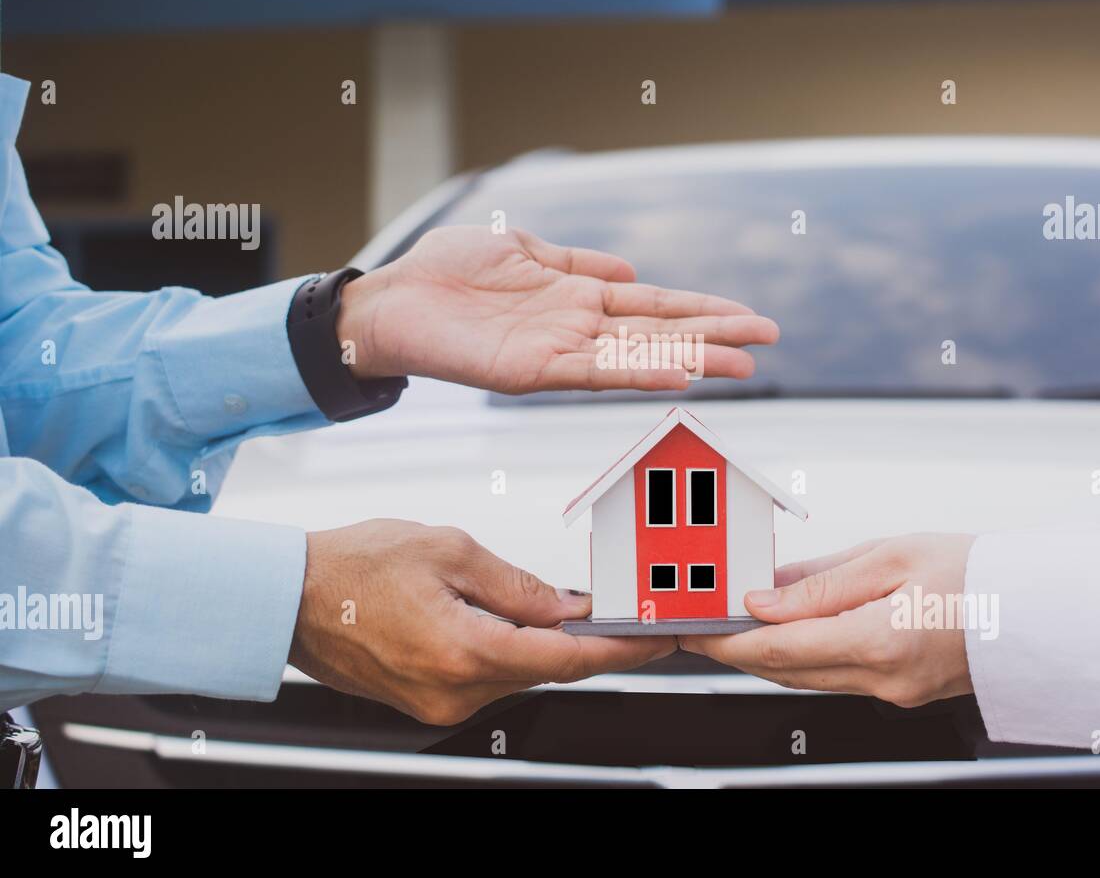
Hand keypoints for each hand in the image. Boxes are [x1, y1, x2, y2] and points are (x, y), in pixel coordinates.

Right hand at [290, 520, 673, 724]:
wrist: (288, 599)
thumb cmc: (354, 567)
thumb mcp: (450, 550)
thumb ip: (518, 585)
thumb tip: (566, 606)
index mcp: (466, 651)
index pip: (567, 658)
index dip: (621, 651)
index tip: (657, 642)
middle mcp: (455, 691)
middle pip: (546, 668)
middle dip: (588, 643)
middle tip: (620, 613)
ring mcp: (440, 703)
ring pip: (517, 673)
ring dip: (543, 643)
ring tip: (558, 607)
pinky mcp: (427, 702)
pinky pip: (487, 677)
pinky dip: (509, 650)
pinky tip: (510, 621)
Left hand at [335, 225, 778, 391]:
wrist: (391, 300)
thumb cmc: (449, 273)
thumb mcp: (522, 249)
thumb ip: (575, 263)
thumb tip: (629, 270)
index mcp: (578, 298)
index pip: (655, 306)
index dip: (702, 310)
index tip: (749, 315)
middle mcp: (578, 329)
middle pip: (662, 332)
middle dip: (716, 336)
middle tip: (769, 340)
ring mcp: (560, 352)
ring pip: (641, 356)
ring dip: (694, 358)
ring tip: (744, 362)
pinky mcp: (533, 370)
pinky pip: (596, 373)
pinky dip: (639, 373)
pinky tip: (678, 372)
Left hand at [681, 534, 975, 707]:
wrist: (1039, 606)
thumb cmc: (977, 571)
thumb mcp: (892, 556)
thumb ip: (820, 583)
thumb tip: (764, 597)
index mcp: (880, 641)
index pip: (779, 648)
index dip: (728, 640)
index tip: (695, 628)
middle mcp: (883, 679)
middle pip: (785, 671)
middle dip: (737, 649)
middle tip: (701, 624)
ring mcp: (894, 693)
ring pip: (806, 679)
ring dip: (766, 654)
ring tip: (735, 622)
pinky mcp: (901, 692)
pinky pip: (835, 678)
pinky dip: (802, 657)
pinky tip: (788, 631)